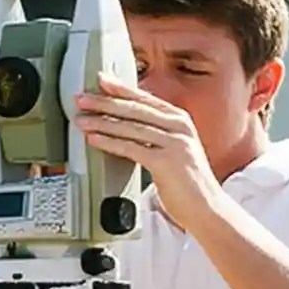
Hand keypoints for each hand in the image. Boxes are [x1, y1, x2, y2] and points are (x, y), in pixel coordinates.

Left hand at [74, 73, 219, 228]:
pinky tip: (94, 139)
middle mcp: (179, 127)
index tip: (100, 80)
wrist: (207, 208)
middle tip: (81, 99)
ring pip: (131, 127)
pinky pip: (132, 148)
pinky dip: (110, 142)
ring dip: (101, 122)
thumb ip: (157, 134)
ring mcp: (175, 143)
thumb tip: (127, 124)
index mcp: (180, 120)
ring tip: (81, 120)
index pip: (145, 99)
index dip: (120, 88)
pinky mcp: (167, 162)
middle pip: (135, 109)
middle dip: (104, 102)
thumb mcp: (175, 149)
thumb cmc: (188, 182)